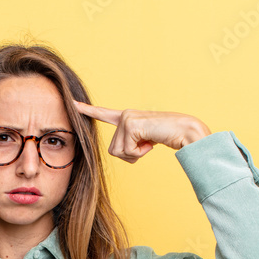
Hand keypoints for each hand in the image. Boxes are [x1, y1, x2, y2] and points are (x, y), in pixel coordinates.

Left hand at [73, 101, 210, 163]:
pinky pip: (127, 151)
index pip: (103, 114)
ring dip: (135, 154)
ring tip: (150, 142)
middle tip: (147, 145)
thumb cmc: (169, 136)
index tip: (71, 103)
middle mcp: (124, 115)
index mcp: (127, 118)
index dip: (87, 110)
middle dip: (130, 155)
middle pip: (113, 150)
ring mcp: (127, 118)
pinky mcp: (131, 124)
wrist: (186, 130)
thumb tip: (123, 152)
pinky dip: (140, 153)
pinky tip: (151, 141)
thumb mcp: (146, 141)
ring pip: (118, 152)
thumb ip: (132, 144)